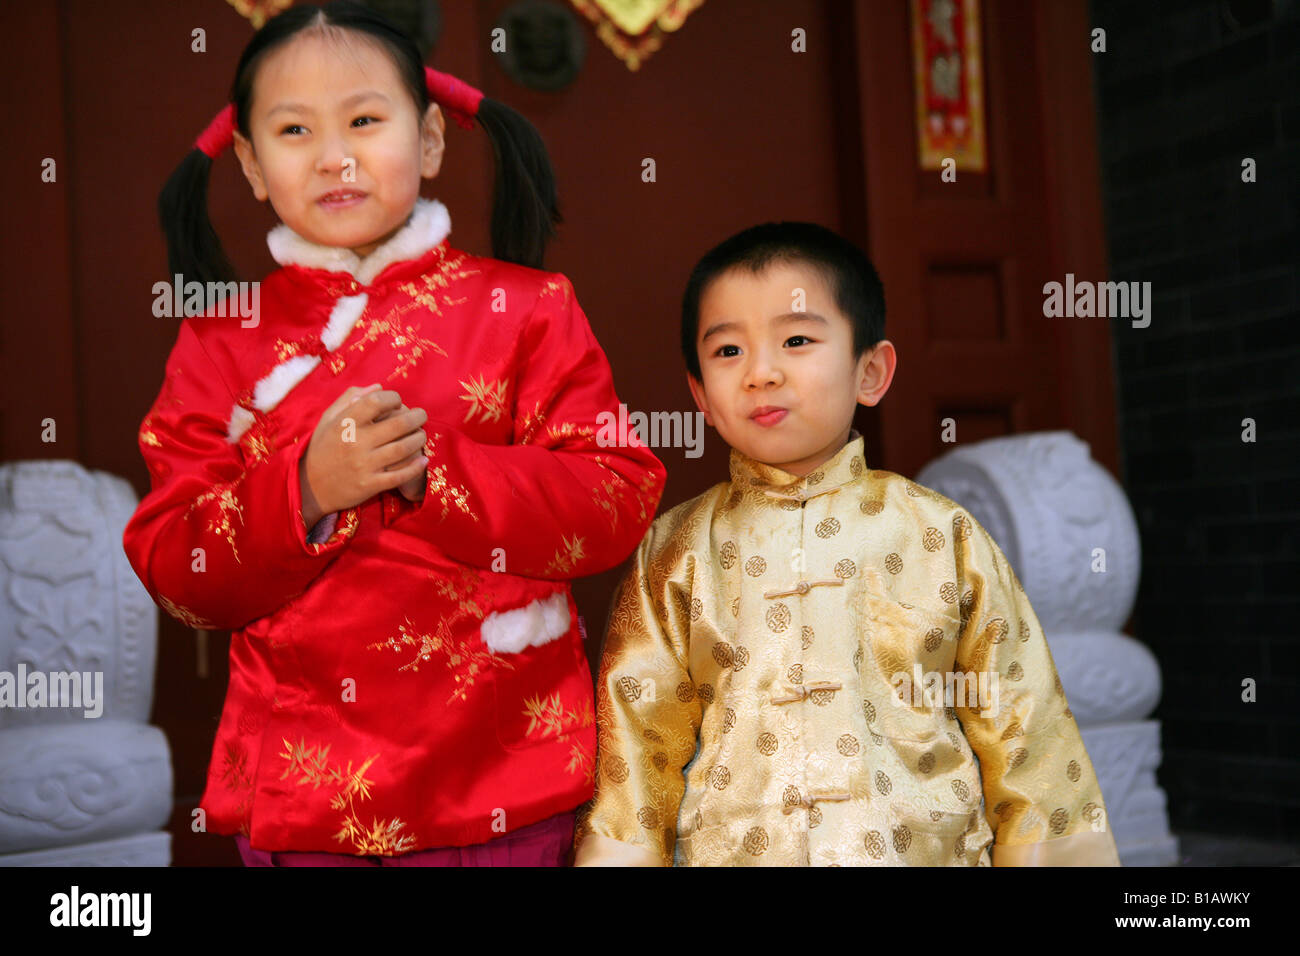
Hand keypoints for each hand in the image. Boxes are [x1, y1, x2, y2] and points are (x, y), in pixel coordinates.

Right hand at [299, 385, 427, 525]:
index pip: (377, 402)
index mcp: (345, 423)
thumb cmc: (322, 448)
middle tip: (422, 416)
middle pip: (398, 424)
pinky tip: (423, 460)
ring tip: (422, 435)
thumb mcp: (328, 419)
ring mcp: (364, 465)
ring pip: (403, 448)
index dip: (393, 398)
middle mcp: (356, 442)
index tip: (398, 402)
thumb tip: (379, 387)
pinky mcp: (370, 485)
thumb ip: (350, 398)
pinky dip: (415, 467)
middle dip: (416, 417)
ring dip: (419, 439)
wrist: (309, 486)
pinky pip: (400, 476)